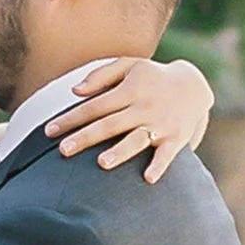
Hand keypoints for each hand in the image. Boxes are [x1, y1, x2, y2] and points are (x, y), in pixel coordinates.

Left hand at [48, 54, 213, 181]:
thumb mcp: (129, 65)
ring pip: (137, 139)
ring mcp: (160, 124)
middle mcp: (144, 107)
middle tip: (63, 150)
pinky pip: (167, 155)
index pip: (94, 106)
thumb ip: (101, 75)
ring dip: (120, 151)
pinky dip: (159, 166)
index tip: (49, 131)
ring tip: (102, 163)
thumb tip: (74, 90)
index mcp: (129, 90)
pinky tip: (148, 178)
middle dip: (86, 137)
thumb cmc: (153, 77)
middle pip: (110, 124)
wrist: (195, 85)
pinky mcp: (176, 138)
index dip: (71, 118)